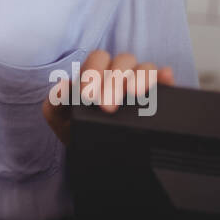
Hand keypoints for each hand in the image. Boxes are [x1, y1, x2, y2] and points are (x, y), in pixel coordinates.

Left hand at [41, 49, 174, 146]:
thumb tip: (63, 86)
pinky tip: (165, 78)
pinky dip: (164, 76)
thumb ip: (54, 103)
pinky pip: (164, 80)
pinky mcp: (157, 95)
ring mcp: (139, 83)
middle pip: (122, 61)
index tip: (88, 96)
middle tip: (107, 106)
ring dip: (139, 77)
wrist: (98, 160)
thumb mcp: (61, 120)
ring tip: (134, 94)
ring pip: (144, 67)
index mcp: (95, 73)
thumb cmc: (79, 132)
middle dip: (114, 80)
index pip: (98, 59)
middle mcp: (118, 74)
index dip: (93, 73)